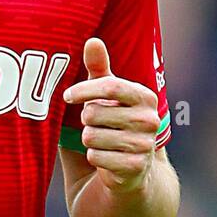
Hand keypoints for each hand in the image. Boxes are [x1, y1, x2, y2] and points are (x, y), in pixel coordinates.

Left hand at [63, 37, 160, 194]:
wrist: (129, 175)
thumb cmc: (112, 127)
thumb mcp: (105, 98)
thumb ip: (99, 70)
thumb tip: (92, 40)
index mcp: (144, 97)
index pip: (111, 86)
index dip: (84, 90)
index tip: (67, 96)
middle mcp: (150, 120)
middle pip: (94, 112)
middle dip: (85, 121)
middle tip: (94, 126)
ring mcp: (145, 145)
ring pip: (92, 136)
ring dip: (88, 141)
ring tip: (101, 143)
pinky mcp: (135, 168)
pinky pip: (95, 157)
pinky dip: (92, 158)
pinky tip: (104, 160)